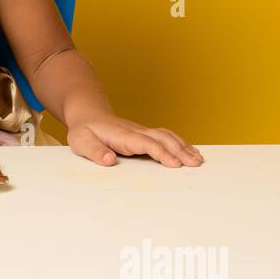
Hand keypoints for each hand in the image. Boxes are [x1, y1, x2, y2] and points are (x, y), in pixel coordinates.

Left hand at [67, 112, 202, 167]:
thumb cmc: (84, 130)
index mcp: (122, 135)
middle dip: (180, 151)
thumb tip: (109, 160)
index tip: (175, 165)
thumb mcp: (81, 141)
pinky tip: (190, 151)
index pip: (146, 144)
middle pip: (163, 139)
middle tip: (196, 164)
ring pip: (167, 136)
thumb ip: (94, 151)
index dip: (162, 153)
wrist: (87, 113)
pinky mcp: (144, 134)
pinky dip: (180, 143)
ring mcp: (142, 131)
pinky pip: (165, 137)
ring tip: (199, 160)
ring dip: (184, 147)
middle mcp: (136, 131)